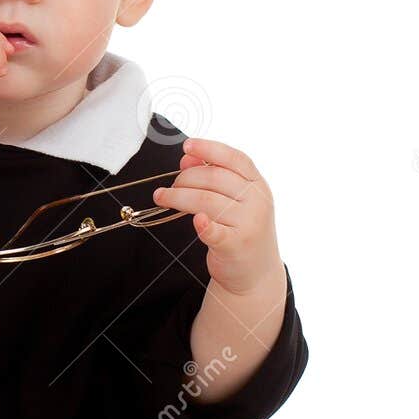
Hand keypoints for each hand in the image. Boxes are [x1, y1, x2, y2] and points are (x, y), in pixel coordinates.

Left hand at [151, 136, 283, 298]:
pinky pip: (216, 232)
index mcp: (257, 185)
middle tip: (170, 187)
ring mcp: (249, 224)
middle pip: (214, 178)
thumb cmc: (241, 230)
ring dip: (177, 197)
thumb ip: (214, 175)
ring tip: (162, 197)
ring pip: (206, 201)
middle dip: (185, 178)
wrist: (256, 272)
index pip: (235, 159)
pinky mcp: (236, 246)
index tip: (186, 146)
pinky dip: (204, 225)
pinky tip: (195, 220)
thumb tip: (188, 158)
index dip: (209, 149)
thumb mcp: (235, 200)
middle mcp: (257, 202)